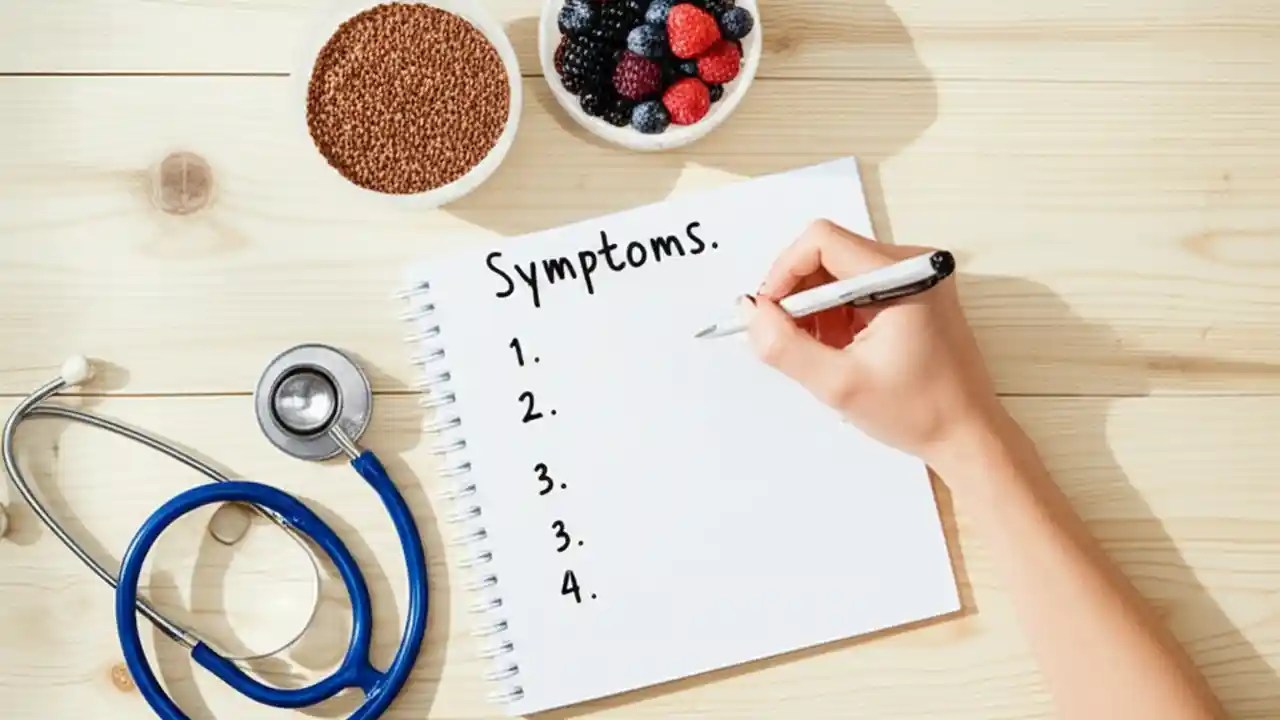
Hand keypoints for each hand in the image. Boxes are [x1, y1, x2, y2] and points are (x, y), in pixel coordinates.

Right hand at [744, 219, 1007, 473]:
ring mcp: (915, 279)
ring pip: (838, 272)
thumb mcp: (839, 384)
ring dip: (816, 309)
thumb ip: (784, 345)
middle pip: (828, 254)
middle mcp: (915, 266)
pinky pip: (856, 289)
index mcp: (905, 276)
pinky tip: (839, 351)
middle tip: (787, 338)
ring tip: (821, 353)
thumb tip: (751, 313)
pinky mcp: (912, 295)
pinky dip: (835, 316)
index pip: (822, 241)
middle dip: (798, 296)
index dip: (784, 272)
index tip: (769, 310)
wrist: (967, 436)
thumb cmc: (922, 412)